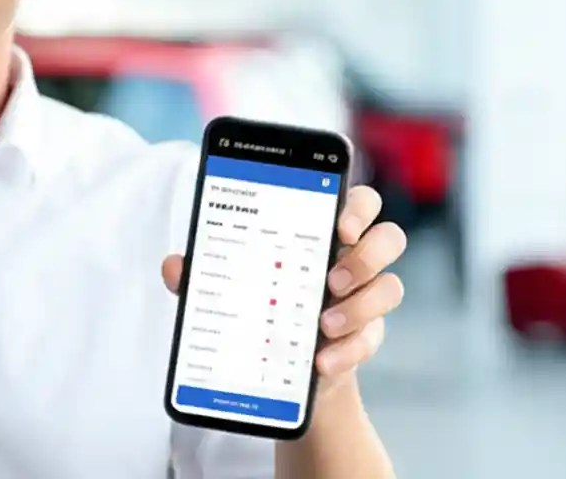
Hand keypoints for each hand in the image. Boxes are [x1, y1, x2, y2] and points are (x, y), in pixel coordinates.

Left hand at [161, 185, 405, 392]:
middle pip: (389, 237)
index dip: (358, 207)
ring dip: (361, 305)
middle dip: (368, 254)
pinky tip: (319, 361)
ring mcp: (365, 298)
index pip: (358, 201)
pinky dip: (347, 351)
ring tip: (323, 323)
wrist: (282, 364)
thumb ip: (205, 273)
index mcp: (323, 232)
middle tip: (332, 277)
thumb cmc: (258, 303)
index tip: (339, 225)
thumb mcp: (229, 287)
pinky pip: (373, 339)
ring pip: (391, 287)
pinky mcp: (366, 336)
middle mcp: (354, 260)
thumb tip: (174, 266)